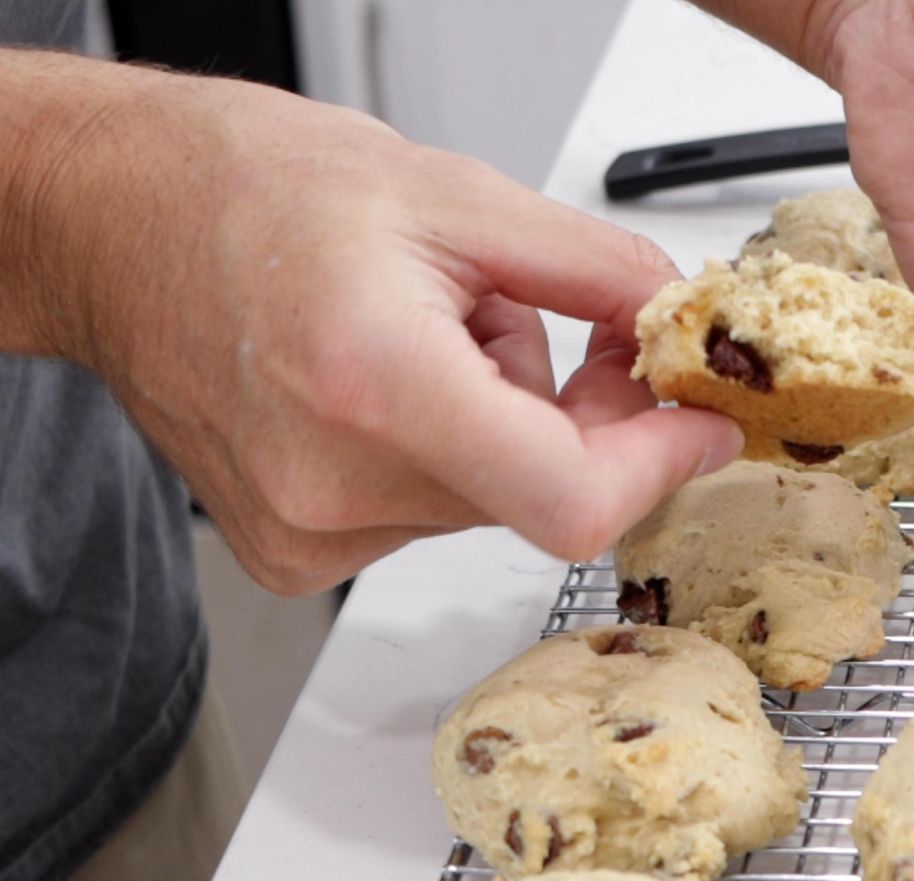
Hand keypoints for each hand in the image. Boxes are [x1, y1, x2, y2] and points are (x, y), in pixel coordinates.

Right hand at [2, 56, 739, 594]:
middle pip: (540, 491)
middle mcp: (332, 480)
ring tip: (419, 330)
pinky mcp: (293, 553)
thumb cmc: (248, 189)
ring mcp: (307, 530)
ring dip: (499, 421)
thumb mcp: (461, 195)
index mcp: (374, 382)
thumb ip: (601, 271)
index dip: (658, 464)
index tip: (695, 424)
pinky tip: (378, 381)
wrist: (111, 219)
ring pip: (490, 501)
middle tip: (529, 320)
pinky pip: (427, 515)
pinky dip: (439, 451)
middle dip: (576, 413)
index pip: (572, 499)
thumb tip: (684, 331)